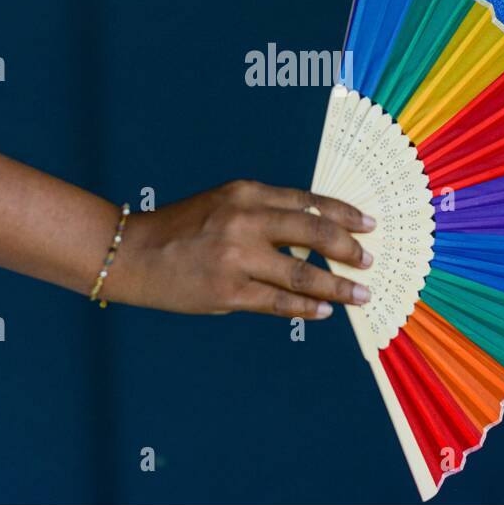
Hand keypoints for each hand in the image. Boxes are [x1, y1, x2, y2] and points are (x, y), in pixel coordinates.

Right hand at [102, 180, 374, 318]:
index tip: (368, 224)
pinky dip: (307, 309)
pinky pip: (279, 303)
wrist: (133, 253)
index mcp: (246, 193)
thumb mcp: (224, 202)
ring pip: (304, 275)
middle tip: (369, 260)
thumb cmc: (182, 227)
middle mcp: (245, 221)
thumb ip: (264, 210)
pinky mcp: (228, 292)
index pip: (308, 202)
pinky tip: (325, 311)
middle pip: (314, 234)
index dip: (343, 214)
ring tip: (360, 295)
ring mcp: (238, 258)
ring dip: (338, 287)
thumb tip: (315, 230)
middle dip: (349, 249)